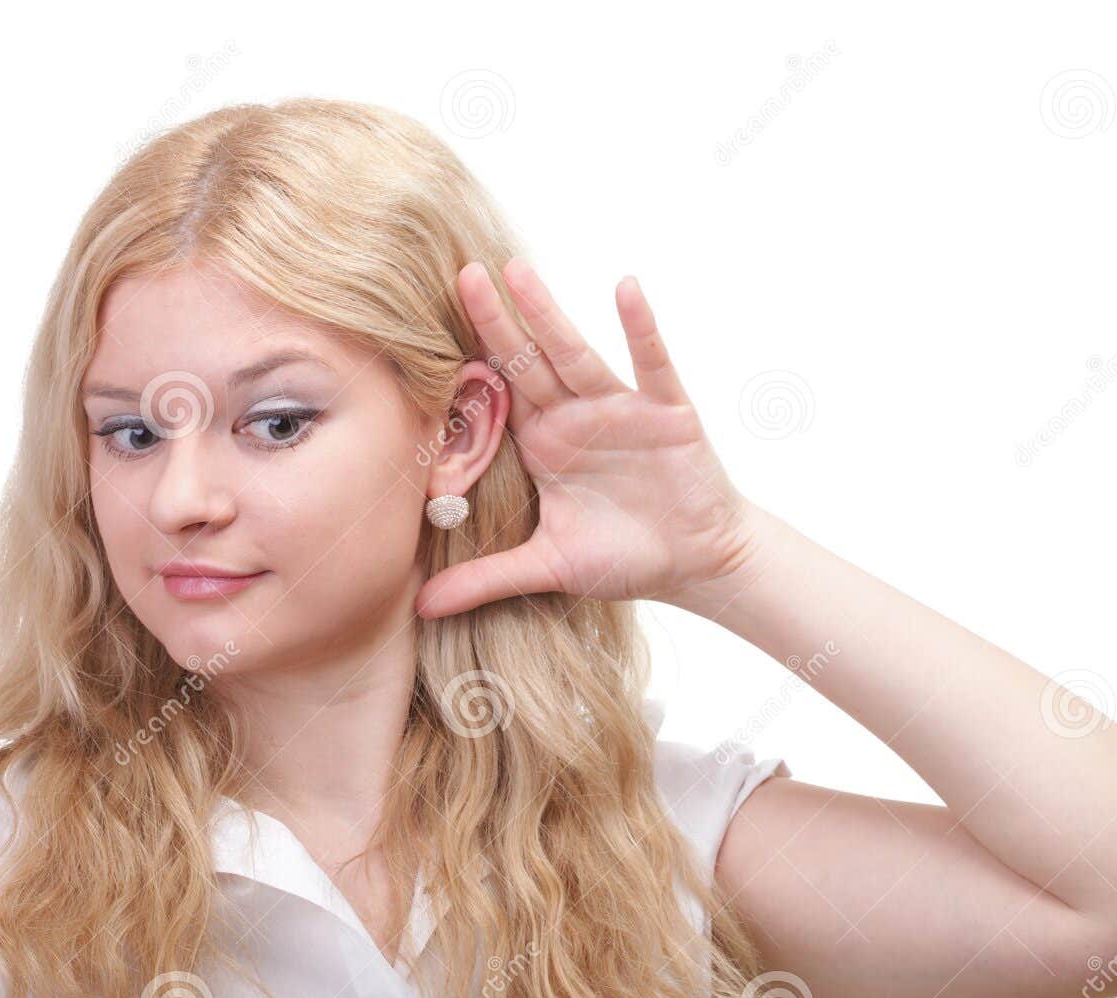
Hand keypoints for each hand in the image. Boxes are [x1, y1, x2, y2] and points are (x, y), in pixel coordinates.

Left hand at [414, 258, 759, 619]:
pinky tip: (626, 288)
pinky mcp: (665, 411)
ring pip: (574, 353)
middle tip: (459, 273)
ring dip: (547, 313)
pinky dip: (640, 327)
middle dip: (494, 320)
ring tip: (517, 270)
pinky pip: (650, 362)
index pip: (494, 396)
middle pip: (525, 361)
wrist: (697, 563)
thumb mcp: (548, 567)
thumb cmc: (626, 557)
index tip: (419, 329)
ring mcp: (619, 408)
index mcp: (542, 445)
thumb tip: (419, 609)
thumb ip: (485, 580)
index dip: (463, 365)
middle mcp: (574, 417)